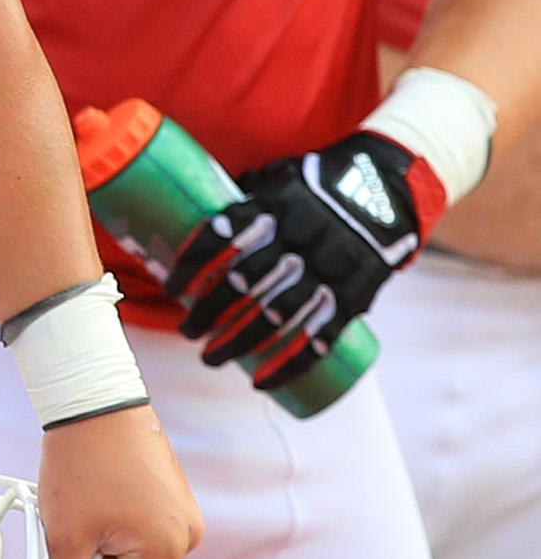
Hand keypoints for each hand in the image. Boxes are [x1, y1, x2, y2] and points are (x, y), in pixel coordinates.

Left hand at [35, 401, 201, 558]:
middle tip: (74, 532)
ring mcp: (184, 517)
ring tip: (88, 508)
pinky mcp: (175, 500)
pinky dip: (118, 525)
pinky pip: (144, 531)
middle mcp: (185, 538)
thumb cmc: (84, 459)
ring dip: (107, 544)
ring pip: (137, 556)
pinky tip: (100, 497)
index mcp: (165, 553)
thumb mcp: (65, 534)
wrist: (96, 403)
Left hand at [166, 132, 439, 389]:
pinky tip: (262, 381)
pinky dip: (290, 362)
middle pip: (245, 280)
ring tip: (209, 357)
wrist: (389, 187)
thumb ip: (244, 200)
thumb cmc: (317, 184)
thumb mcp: (281, 177)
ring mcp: (331, 268)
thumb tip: (185, 218)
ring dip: (239, 341)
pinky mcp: (356, 294)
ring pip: (278, 313)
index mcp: (277, 205)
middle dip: (210, 310)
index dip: (193, 262)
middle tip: (186, 330)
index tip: (169, 286)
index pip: (225, 234)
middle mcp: (302, 237)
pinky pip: (320, 336)